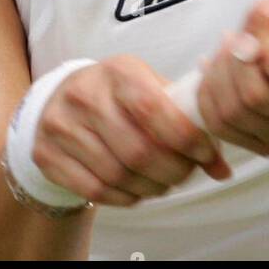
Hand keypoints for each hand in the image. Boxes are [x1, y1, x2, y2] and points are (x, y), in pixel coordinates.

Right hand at [32, 55, 231, 208]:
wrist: (58, 98)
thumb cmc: (117, 94)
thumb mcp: (147, 86)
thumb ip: (185, 116)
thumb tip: (222, 164)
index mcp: (120, 71)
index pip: (155, 109)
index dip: (186, 138)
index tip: (206, 154)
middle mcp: (86, 95)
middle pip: (138, 150)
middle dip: (173, 170)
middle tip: (188, 173)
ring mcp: (62, 126)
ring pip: (117, 174)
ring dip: (151, 187)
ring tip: (165, 183)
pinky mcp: (47, 155)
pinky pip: (96, 189)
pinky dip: (126, 197)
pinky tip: (138, 191)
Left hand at [193, 0, 268, 154]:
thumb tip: (256, 21)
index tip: (256, 25)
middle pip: (259, 99)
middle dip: (235, 60)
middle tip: (234, 37)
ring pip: (234, 114)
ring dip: (218, 74)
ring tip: (225, 49)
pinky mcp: (265, 145)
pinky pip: (221, 126)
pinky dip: (209, 94)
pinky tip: (214, 71)